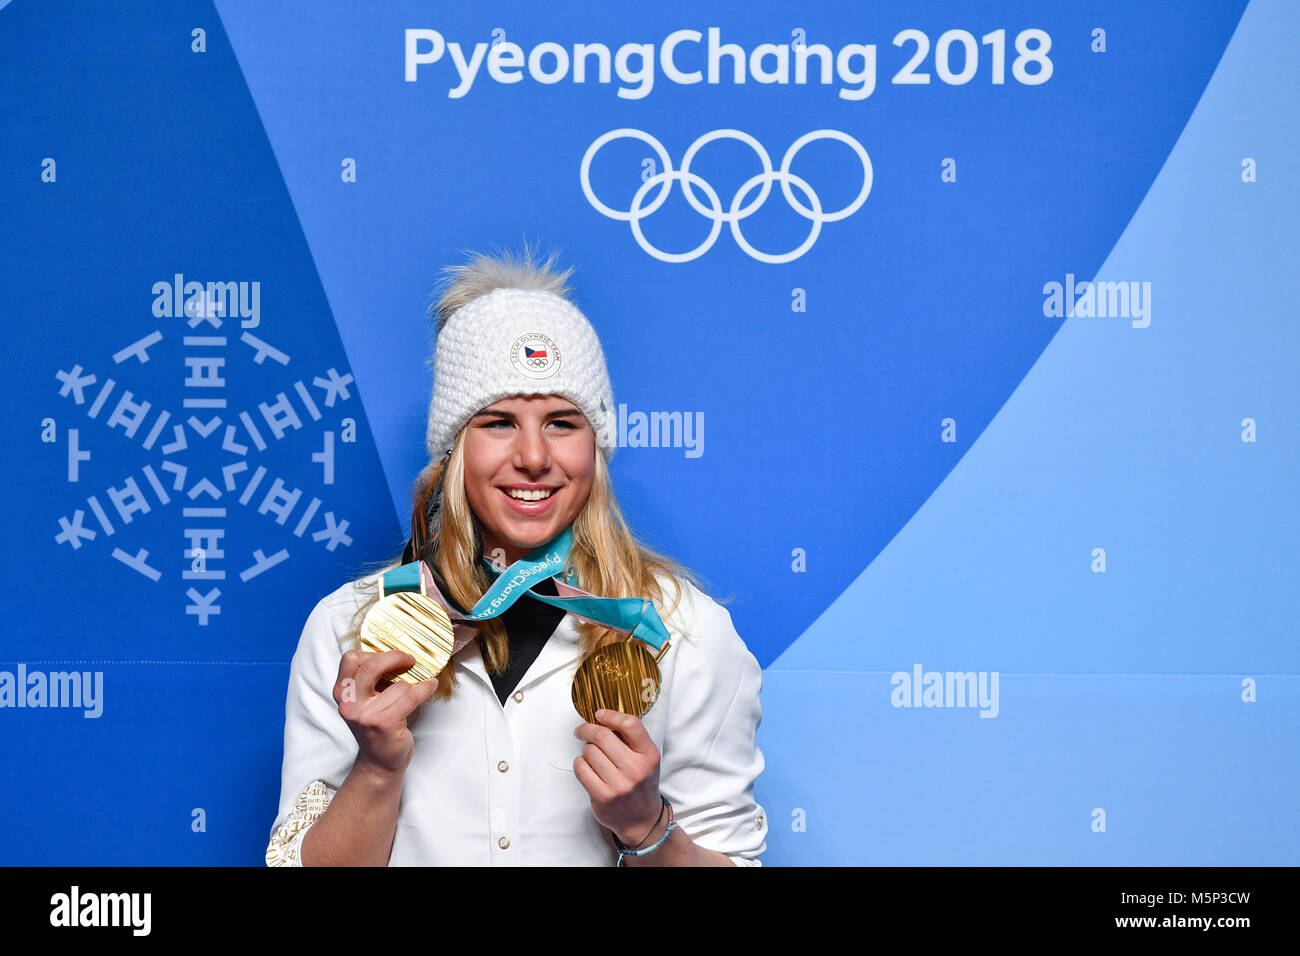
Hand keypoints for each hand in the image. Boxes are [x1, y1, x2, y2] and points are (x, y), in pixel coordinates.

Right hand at [332, 649, 437, 773]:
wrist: (379, 762)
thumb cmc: (376, 726)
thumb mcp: (365, 700)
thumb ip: (371, 679)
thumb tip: (396, 655)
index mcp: (342, 693)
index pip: (351, 659)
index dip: (374, 653)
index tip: (391, 657)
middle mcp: (349, 704)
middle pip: (371, 665)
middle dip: (395, 657)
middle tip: (410, 660)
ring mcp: (365, 715)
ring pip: (398, 684)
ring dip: (411, 686)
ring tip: (413, 693)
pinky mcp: (384, 723)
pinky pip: (410, 697)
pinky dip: (425, 689)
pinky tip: (430, 685)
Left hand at [573, 709, 662, 846]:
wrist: (642, 819)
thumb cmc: (641, 784)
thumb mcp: (647, 759)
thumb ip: (631, 739)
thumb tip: (603, 718)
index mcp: (649, 755)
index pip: (630, 724)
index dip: (611, 715)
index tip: (600, 714)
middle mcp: (635, 769)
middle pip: (602, 736)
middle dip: (587, 729)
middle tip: (582, 730)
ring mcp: (618, 784)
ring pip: (589, 751)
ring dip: (585, 749)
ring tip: (591, 754)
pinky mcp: (602, 796)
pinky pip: (581, 769)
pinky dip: (580, 763)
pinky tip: (587, 766)